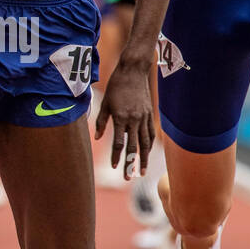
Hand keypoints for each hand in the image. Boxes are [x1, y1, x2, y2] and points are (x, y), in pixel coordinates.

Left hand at [94, 58, 154, 181]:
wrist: (133, 71)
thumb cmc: (115, 86)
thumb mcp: (105, 102)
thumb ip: (101, 121)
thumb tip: (98, 138)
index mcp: (121, 117)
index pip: (119, 143)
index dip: (117, 157)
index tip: (115, 167)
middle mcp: (134, 119)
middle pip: (133, 147)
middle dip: (131, 164)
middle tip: (129, 178)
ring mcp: (144, 117)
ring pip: (145, 142)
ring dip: (144, 158)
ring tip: (142, 171)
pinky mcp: (150, 114)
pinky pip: (151, 133)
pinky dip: (149, 145)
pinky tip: (147, 153)